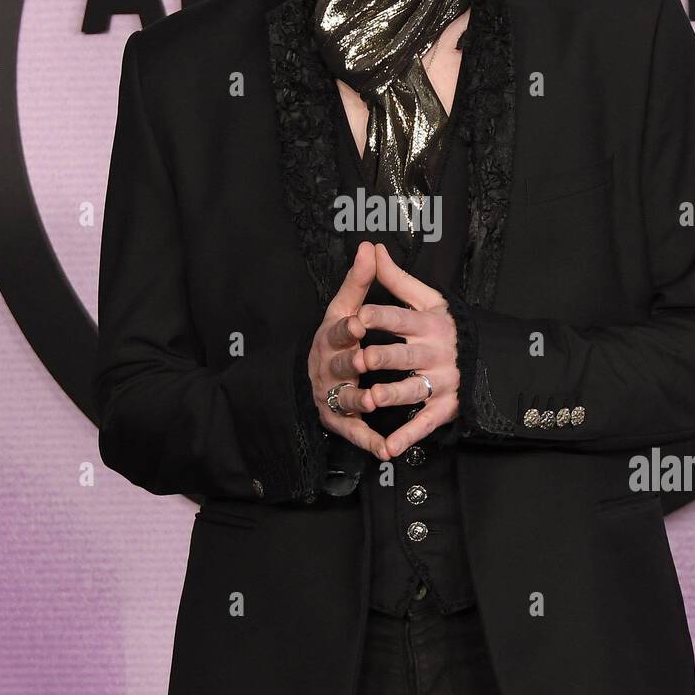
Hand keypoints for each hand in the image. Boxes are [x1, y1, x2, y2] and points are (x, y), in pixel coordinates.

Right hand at [307, 241, 390, 460]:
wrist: (308, 379)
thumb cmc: (336, 339)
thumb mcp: (343, 308)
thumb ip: (359, 280)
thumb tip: (370, 245)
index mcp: (331, 338)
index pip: (338, 330)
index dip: (347, 327)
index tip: (359, 321)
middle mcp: (328, 367)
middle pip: (339, 365)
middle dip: (350, 363)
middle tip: (363, 360)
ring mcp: (331, 396)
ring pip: (343, 398)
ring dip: (356, 400)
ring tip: (369, 401)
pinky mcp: (339, 422)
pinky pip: (354, 432)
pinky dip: (369, 441)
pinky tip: (385, 449)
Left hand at [353, 241, 460, 459]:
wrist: (494, 357)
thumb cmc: (452, 326)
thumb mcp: (430, 299)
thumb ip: (398, 279)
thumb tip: (373, 249)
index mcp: (430, 324)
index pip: (402, 319)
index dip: (381, 317)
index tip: (359, 316)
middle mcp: (436, 353)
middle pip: (405, 356)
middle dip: (383, 358)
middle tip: (360, 359)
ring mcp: (442, 382)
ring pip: (414, 389)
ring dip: (393, 396)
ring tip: (371, 399)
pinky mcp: (446, 408)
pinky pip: (425, 423)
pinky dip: (408, 436)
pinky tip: (388, 448)